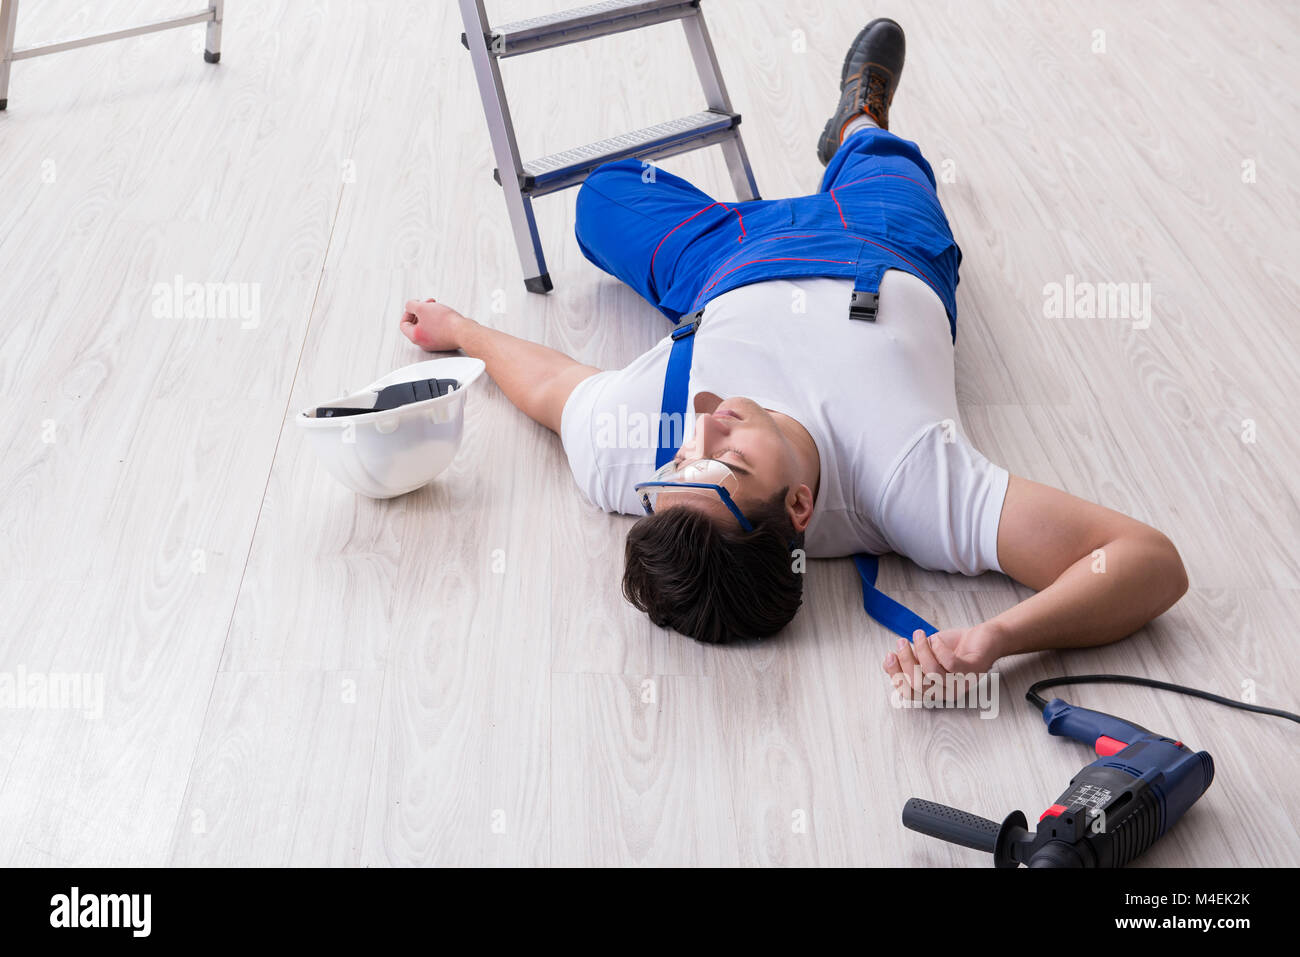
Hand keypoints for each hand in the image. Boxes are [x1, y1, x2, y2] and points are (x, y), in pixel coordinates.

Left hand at [400, 297, 467, 351]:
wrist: (464, 332)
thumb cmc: (445, 323)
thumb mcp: (422, 308)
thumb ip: (411, 305)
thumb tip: (410, 306)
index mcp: (415, 337)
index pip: (403, 324)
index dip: (408, 312)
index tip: (416, 305)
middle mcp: (424, 343)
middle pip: (416, 325)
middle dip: (421, 311)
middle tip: (428, 304)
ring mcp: (435, 343)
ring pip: (427, 326)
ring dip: (430, 314)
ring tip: (438, 308)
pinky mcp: (445, 341)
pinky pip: (437, 329)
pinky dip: (439, 321)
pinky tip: (445, 315)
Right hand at [882, 622, 1003, 705]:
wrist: (984, 638)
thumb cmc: (954, 648)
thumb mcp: (926, 654)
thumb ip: (910, 660)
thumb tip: (888, 661)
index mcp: (934, 692)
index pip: (909, 694)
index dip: (895, 675)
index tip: (889, 655)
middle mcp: (947, 693)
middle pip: (917, 684)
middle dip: (905, 660)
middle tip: (902, 641)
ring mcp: (961, 684)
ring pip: (932, 672)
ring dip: (921, 649)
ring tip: (919, 634)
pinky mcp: (973, 671)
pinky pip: (950, 663)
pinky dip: (939, 648)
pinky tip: (937, 639)